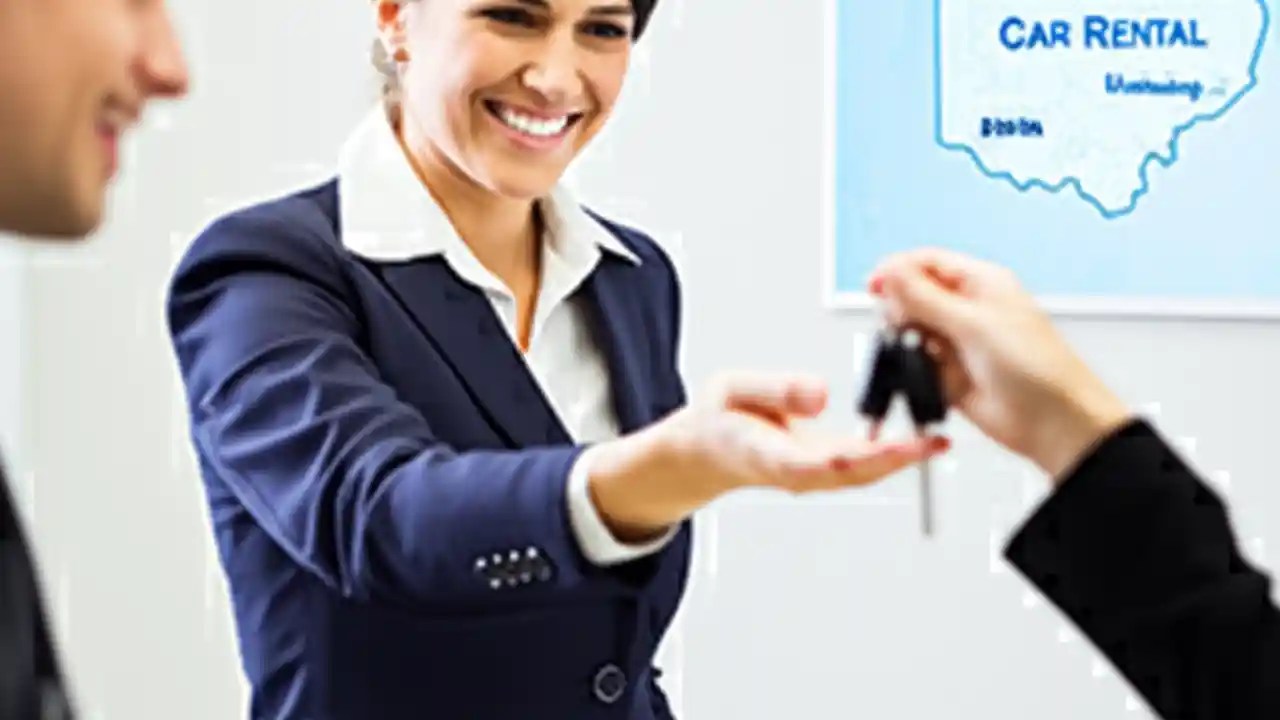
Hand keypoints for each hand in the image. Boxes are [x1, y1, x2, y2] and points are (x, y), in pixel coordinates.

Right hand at [586, 372, 950, 540]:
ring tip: (936, 440)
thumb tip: (819, 393)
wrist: (705, 448)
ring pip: (865, 474)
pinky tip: (914, 439)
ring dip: (902, 460)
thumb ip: (774, 390)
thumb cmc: (717, 420)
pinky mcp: (823, 467)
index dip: (865, 455)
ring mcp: (814, 475)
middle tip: (937, 442)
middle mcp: (800, 473)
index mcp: (774, 456)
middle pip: (857, 473)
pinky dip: (891, 453)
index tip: (896, 445)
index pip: (825, 461)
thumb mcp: (731, 389)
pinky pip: (862, 464)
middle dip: (899, 460)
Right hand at [867, 247, 1132, 479]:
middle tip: (900, 323)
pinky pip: (915, 364)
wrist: (1052, 423)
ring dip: (905, 341)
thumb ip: (925, 298)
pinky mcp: (948, 375)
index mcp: (981, 284)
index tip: (874, 284)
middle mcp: (968, 310)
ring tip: (915, 352)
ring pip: (911, 331)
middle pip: (914, 295)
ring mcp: (957, 343)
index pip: (928, 263)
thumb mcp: (974, 323)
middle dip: (900, 308)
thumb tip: (891, 272)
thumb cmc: (1038, 369)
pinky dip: (912, 369)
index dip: (897, 270)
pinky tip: (922, 374)